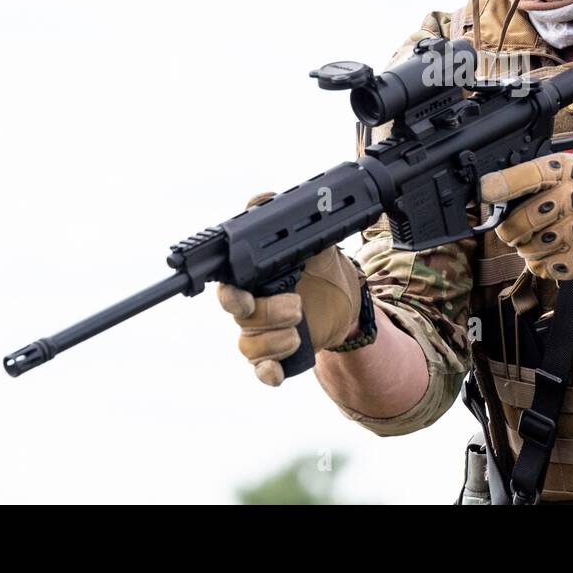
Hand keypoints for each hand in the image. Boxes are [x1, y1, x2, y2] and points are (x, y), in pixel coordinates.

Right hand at [216, 192, 363, 385]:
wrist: (346, 295)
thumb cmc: (320, 263)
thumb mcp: (313, 238)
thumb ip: (287, 222)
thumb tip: (262, 200)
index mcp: (253, 277)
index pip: (226, 283)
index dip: (227, 292)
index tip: (244, 295)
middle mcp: (251, 305)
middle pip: (238, 314)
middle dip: (261, 313)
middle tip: (294, 306)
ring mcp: (262, 332)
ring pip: (249, 343)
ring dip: (274, 340)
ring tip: (299, 331)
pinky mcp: (277, 354)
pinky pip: (262, 369)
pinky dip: (267, 372)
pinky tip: (276, 372)